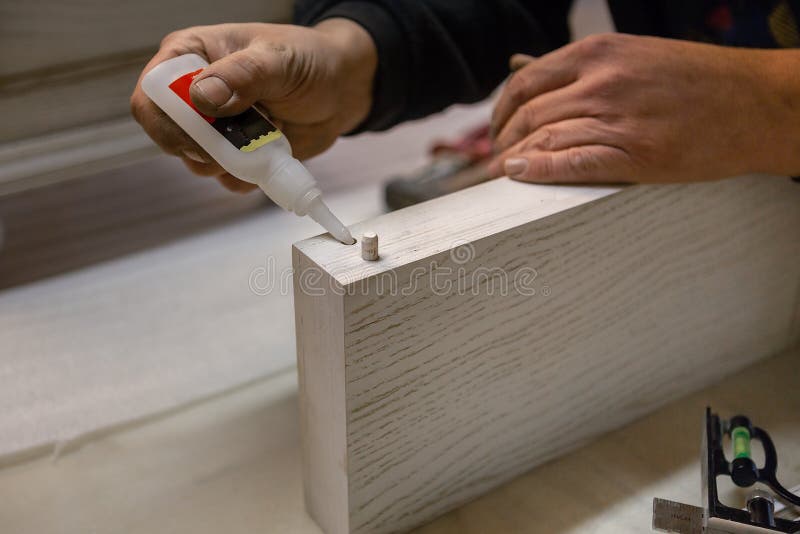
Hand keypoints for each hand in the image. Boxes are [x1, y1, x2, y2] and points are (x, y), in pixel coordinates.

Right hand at [131, 20, 375, 191]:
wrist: (341, 90)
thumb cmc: (310, 60)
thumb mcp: (278, 59)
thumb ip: (241, 74)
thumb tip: (203, 97)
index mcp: (190, 55)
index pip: (151, 94)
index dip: (167, 120)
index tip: (202, 132)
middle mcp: (195, 94)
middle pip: (168, 136)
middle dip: (204, 148)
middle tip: (240, 143)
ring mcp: (214, 128)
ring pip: (197, 163)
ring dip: (233, 161)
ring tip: (269, 134)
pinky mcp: (236, 155)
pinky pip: (228, 180)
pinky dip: (252, 176)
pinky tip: (274, 151)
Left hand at [488, 33, 799, 182]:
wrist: (757, 102)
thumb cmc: (695, 80)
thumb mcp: (632, 55)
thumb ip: (577, 68)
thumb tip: (519, 67)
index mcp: (598, 54)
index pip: (524, 82)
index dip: (500, 110)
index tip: (497, 129)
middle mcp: (602, 82)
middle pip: (528, 114)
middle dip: (503, 140)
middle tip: (496, 159)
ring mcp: (619, 117)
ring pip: (544, 139)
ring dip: (514, 159)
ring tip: (502, 176)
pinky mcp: (637, 153)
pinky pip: (574, 162)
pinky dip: (540, 170)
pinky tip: (520, 175)